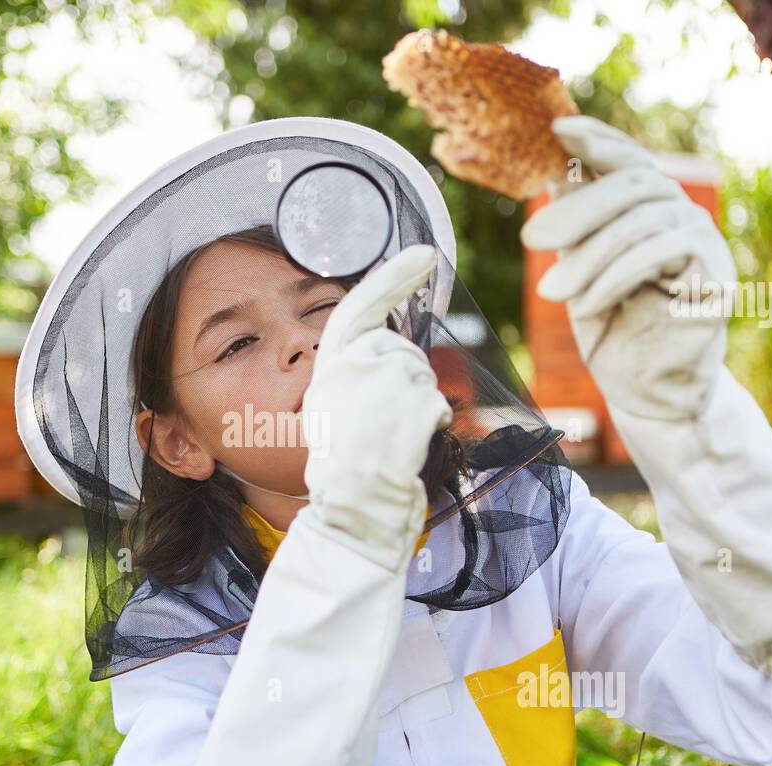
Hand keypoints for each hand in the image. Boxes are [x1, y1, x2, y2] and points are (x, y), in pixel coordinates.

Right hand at [301, 244, 452, 571]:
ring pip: (425, 382)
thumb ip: (356, 374)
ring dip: (418, 411)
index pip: (360, 306)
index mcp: (332, 362)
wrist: (352, 506)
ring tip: (389, 441)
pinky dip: (432, 430)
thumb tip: (393, 355)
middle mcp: (359, 363)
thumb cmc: (341, 466)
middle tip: (378, 426)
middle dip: (405, 385)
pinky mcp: (421, 404)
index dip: (393, 277)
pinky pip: (439, 409)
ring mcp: (391, 382)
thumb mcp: (332, 408)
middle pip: (404, 355)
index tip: (425, 254)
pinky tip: (408, 448)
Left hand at [521, 115, 736, 420]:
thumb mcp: (580, 265)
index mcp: (651, 205)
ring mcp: (704, 241)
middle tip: (530, 239)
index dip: (598, 138)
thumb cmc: (611, 323)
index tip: (557, 129)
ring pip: (641, 223)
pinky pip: (661, 254)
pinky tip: (585, 305)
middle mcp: (682, 213)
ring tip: (552, 293)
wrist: (642, 386)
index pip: (628, 158)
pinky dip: (614, 277)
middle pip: (633, 186)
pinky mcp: (714, 275)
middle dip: (577, 210)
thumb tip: (555, 171)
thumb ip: (575, 222)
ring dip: (589, 257)